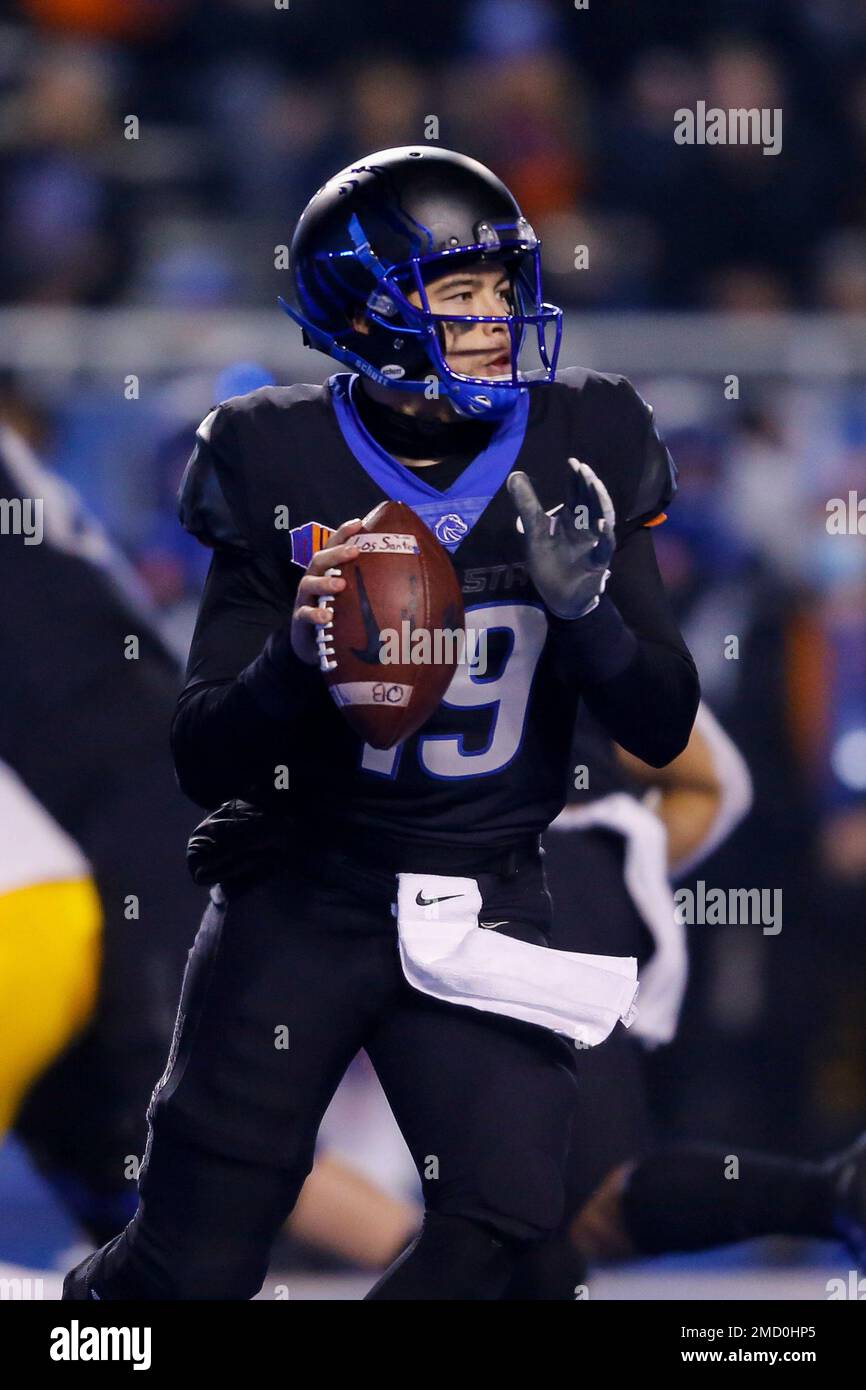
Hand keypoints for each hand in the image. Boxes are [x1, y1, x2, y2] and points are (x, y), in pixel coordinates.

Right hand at [291, 517, 364, 664]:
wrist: (312, 644)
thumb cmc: (339, 615)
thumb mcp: (352, 597)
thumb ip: (371, 586)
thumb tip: (410, 578)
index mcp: (327, 571)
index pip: (333, 546)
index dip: (343, 534)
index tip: (359, 523)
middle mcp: (314, 579)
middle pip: (320, 560)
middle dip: (336, 553)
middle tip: (354, 552)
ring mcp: (306, 599)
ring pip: (309, 584)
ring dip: (324, 582)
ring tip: (341, 585)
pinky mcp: (301, 619)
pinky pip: (305, 613)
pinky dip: (315, 613)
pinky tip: (327, 616)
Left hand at [507, 458, 615, 618]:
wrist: (559, 597)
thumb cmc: (550, 564)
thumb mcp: (534, 533)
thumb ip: (527, 505)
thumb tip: (514, 474)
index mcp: (572, 519)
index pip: (576, 493)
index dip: (575, 478)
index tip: (572, 461)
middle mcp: (587, 527)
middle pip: (591, 501)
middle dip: (588, 484)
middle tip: (583, 468)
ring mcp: (595, 543)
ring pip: (603, 518)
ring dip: (600, 501)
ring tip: (594, 485)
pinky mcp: (598, 562)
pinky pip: (605, 547)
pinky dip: (605, 535)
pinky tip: (603, 523)